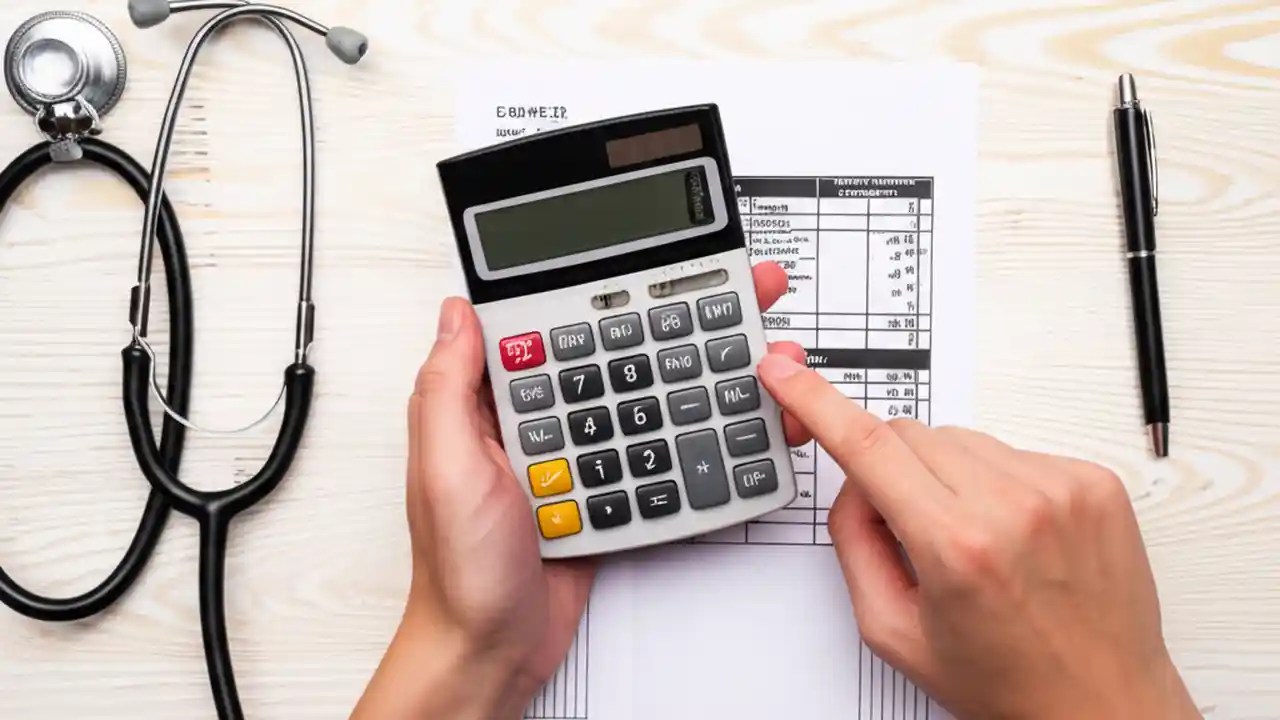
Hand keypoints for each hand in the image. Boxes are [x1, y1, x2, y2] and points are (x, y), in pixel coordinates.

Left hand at [354, 262, 804, 719]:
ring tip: (735, 346)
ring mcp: (573, 458)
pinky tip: (717, 414)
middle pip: (604, 357)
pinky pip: (646, 454)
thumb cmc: (459, 570)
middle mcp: (533, 425)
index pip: (542, 330)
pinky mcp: (603, 493)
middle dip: (662, 324)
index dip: (589, 294)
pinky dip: (681, 435)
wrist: (491, 650)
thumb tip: (458, 312)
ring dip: (683, 374)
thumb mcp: (446, 466)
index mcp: (487, 407)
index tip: (639, 264)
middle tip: (722, 295)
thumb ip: (449, 388)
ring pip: (634, 401)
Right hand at [756, 354, 1200, 719]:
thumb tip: (853, 484)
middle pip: (909, 435)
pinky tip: (1014, 535)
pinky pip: (1014, 450)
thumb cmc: (1008, 682)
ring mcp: (1062, 487)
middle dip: (891, 470)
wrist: (1103, 704)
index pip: (865, 446)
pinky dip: (998, 482)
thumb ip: (854, 544)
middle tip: (912, 532)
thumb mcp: (894, 631)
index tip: (786, 373)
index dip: (816, 402)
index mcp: (957, 547)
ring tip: (975, 541)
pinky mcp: (1095, 480)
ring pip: (961, 437)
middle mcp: (1014, 506)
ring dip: (948, 475)